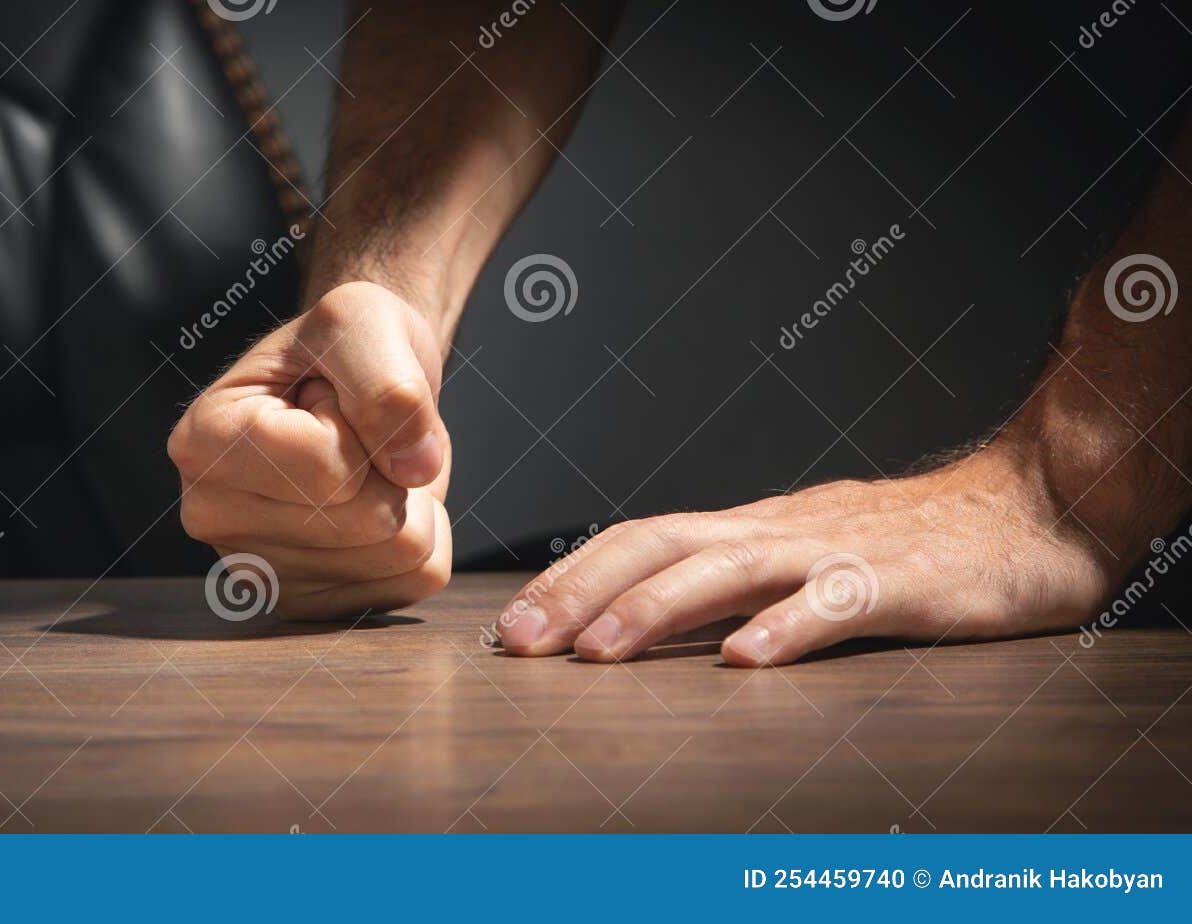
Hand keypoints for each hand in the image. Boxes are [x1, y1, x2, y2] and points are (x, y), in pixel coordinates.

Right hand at [169, 282, 452, 618]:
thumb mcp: (361, 323)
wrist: (347, 382)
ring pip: (402, 555)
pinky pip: (416, 580)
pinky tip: (372, 502)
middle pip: (372, 520)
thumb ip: (388, 383)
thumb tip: (415, 468)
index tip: (327, 399)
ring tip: (362, 464)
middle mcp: (214, 518)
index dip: (361, 422)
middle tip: (352, 434)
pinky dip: (422, 532)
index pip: (332, 466)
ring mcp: (260, 573)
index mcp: (205, 443)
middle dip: (390, 464)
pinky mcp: (311, 603)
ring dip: (409, 497)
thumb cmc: (339, 349)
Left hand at [495, 449, 1116, 665]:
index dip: (571, 580)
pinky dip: (789, 627)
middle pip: (661, 546)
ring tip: (598, 650)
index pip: (639, 542)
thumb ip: (733, 586)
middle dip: (581, 592)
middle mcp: (779, 531)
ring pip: (731, 567)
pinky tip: (747, 659)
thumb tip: (642, 625)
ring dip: (657, 609)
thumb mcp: (801, 558)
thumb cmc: (909, 542)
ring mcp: (839, 551)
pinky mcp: (907, 581)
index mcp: (749, 529)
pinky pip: (840, 602)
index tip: (512, 627)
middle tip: (521, 643)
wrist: (1031, 505)